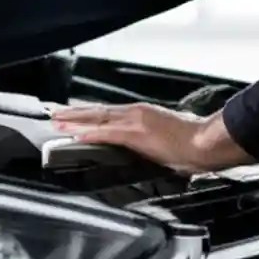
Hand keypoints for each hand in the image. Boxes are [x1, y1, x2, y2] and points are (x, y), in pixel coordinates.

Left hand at [51, 103, 254, 173]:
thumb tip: (144, 145)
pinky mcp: (135, 133)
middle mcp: (135, 113)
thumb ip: (150, 138)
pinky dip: (89, 133)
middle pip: (98, 113)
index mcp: (141, 114)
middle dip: (74, 114)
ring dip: (75, 121)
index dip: (88, 114)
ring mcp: (134, 122)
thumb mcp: (166, 135)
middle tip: (54, 114)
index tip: (72, 114)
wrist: (204, 143)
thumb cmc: (192, 142)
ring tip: (57, 122)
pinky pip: (106, 133)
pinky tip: (76, 134)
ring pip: (97, 119)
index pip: (108, 113)